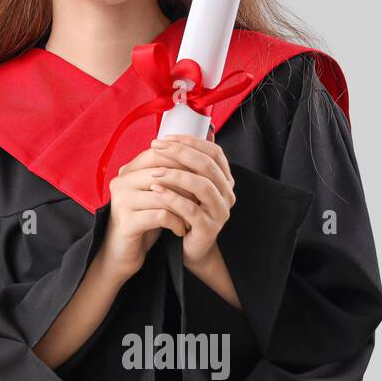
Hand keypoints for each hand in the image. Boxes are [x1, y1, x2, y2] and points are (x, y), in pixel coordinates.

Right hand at [99, 140, 192, 281]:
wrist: (121, 254)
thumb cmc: (142, 221)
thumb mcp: (154, 195)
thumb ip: (167, 177)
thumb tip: (199, 157)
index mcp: (127, 172)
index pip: (157, 154)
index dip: (182, 162)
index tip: (200, 176)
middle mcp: (121, 183)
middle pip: (161, 172)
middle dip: (186, 184)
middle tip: (201, 197)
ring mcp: (121, 202)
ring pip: (163, 194)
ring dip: (184, 206)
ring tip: (193, 215)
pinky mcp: (126, 223)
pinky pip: (160, 215)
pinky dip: (176, 222)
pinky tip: (181, 230)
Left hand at [133, 129, 235, 267]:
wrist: (189, 246)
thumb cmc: (186, 211)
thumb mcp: (187, 185)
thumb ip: (185, 163)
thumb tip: (172, 134)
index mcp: (224, 179)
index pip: (214, 151)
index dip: (191, 141)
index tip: (166, 137)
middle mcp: (227, 193)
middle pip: (207, 165)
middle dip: (179, 153)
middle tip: (156, 147)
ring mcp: (220, 212)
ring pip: (202, 186)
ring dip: (175, 174)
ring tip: (154, 171)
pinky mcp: (209, 228)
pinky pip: (191, 210)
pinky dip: (173, 198)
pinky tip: (156, 190)